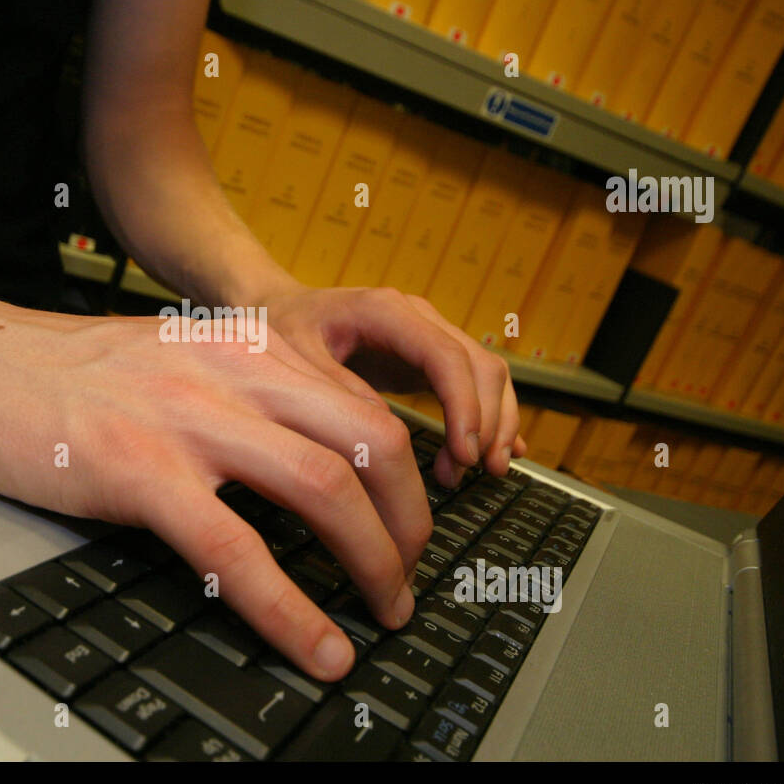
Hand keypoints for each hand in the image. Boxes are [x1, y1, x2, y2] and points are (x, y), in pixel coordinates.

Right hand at [0, 294, 431, 680]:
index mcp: (251, 345)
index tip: (410, 527)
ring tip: (384, 613)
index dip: (409, 478)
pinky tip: (315, 647)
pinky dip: (289, 609)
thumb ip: (247, 396)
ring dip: (374, 562)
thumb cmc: (67, 372)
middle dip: (412, 524)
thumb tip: (309, 461)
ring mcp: (189, 420)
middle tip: (407, 578)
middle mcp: (236, 372)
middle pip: (373, 443)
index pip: (367, 408)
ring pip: (325, 488)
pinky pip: (237, 550)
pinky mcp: (139, 470)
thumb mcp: (179, 361)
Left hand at [256, 282, 527, 486]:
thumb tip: (383, 434)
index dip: (464, 406)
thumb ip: (337, 391)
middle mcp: (417, 319)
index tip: (465, 453)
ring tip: (483, 472)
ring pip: (487, 376)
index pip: (445, 356)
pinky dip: (491, 418)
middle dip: (485, 423)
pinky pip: (475, 385)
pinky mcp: (428, 360)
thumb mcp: (295, 359)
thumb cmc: (284, 329)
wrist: (281, 311)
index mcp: (385, 311)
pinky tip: (501, 451)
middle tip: (469, 471)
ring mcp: (428, 337)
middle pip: (479, 367)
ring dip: (493, 425)